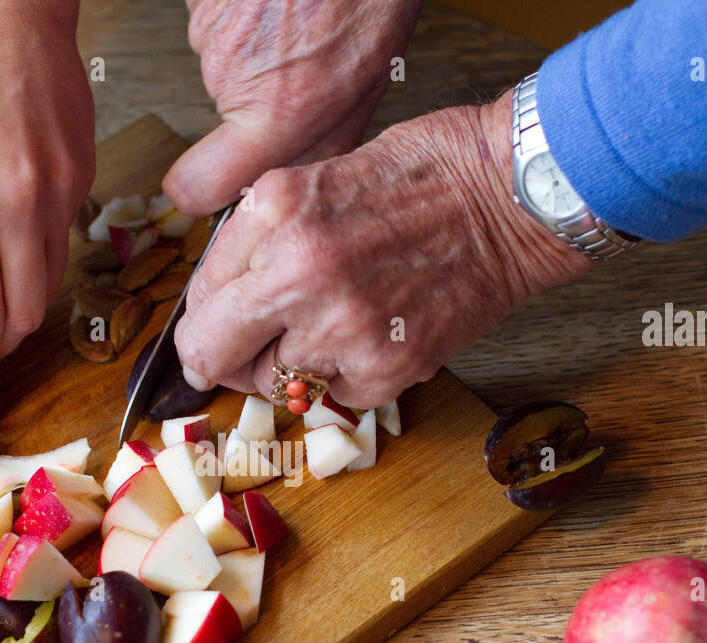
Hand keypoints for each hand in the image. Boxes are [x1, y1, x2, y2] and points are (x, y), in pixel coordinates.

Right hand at [164, 0, 422, 214]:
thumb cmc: (364, 5)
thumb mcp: (363, 93)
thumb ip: (318, 149)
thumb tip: (282, 184)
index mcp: (278, 113)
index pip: (194, 186)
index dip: (199, 190)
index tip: (214, 184)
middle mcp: (233, 76)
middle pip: (218, 118)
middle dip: (251, 104)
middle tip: (298, 68)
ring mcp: (211, 31)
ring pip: (218, 67)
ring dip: (252, 54)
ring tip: (296, 26)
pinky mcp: (201, 0)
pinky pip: (214, 25)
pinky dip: (241, 18)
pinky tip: (277, 6)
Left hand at [174, 95, 590, 408]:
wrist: (507, 197)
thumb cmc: (417, 179)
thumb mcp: (311, 181)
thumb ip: (255, 241)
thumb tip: (217, 303)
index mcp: (274, 216)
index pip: (199, 302)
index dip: (208, 317)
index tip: (221, 325)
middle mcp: (299, 275)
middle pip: (214, 358)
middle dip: (223, 359)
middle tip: (247, 352)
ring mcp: (343, 329)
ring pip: (273, 385)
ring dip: (290, 367)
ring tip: (330, 327)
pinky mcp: (385, 369)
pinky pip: (334, 397)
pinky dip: (345, 377)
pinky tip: (373, 336)